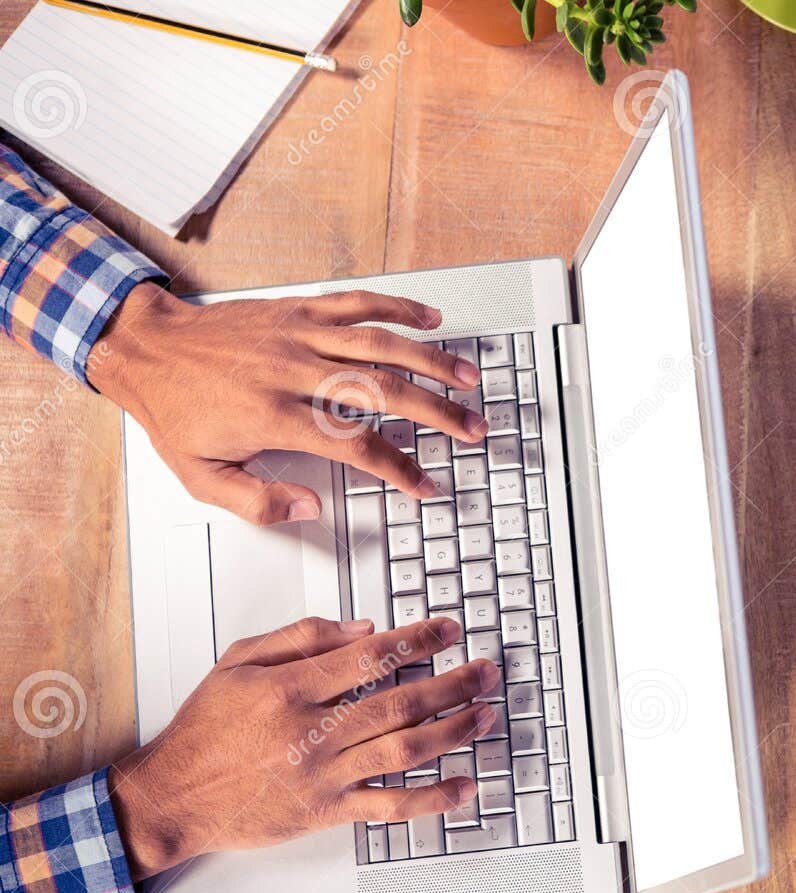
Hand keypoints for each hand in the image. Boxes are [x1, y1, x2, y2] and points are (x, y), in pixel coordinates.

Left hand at [90, 283, 490, 524]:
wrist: (145, 346)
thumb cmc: (175, 409)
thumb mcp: (201, 476)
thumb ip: (258, 501)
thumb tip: (311, 507)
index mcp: (273, 415)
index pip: (354, 445)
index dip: (397, 468)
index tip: (425, 484)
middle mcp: (292, 370)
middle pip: (382, 391)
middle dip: (437, 412)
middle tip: (472, 429)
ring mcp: (298, 334)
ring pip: (380, 344)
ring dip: (432, 360)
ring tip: (468, 378)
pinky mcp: (298, 309)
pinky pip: (357, 302)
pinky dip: (397, 307)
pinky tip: (431, 316)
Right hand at [107, 616, 499, 879]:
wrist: (173, 797)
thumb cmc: (204, 729)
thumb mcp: (237, 662)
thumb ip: (300, 637)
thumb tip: (363, 627)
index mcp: (289, 689)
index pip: (370, 656)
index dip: (418, 640)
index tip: (449, 630)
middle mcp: (310, 732)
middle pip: (399, 703)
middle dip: (453, 684)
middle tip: (487, 671)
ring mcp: (322, 774)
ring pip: (404, 750)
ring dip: (453, 730)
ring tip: (486, 713)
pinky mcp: (326, 810)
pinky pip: (389, 805)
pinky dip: (432, 798)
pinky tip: (464, 786)